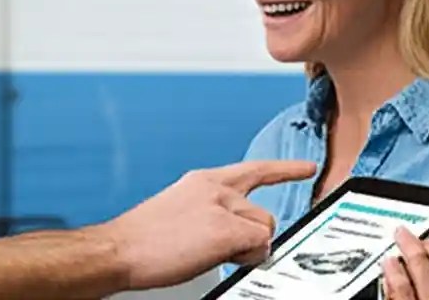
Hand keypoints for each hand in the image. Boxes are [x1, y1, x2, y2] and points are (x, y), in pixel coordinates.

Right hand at [97, 160, 315, 289]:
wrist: (120, 249)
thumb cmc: (144, 239)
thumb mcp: (181, 211)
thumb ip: (212, 212)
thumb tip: (236, 235)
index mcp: (203, 181)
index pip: (253, 171)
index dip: (284, 171)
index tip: (308, 168)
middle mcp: (216, 188)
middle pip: (264, 215)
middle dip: (249, 238)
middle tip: (215, 249)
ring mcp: (222, 207)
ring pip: (264, 232)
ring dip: (245, 251)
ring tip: (206, 252)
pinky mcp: (225, 229)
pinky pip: (259, 247)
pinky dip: (244, 259)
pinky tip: (214, 256)